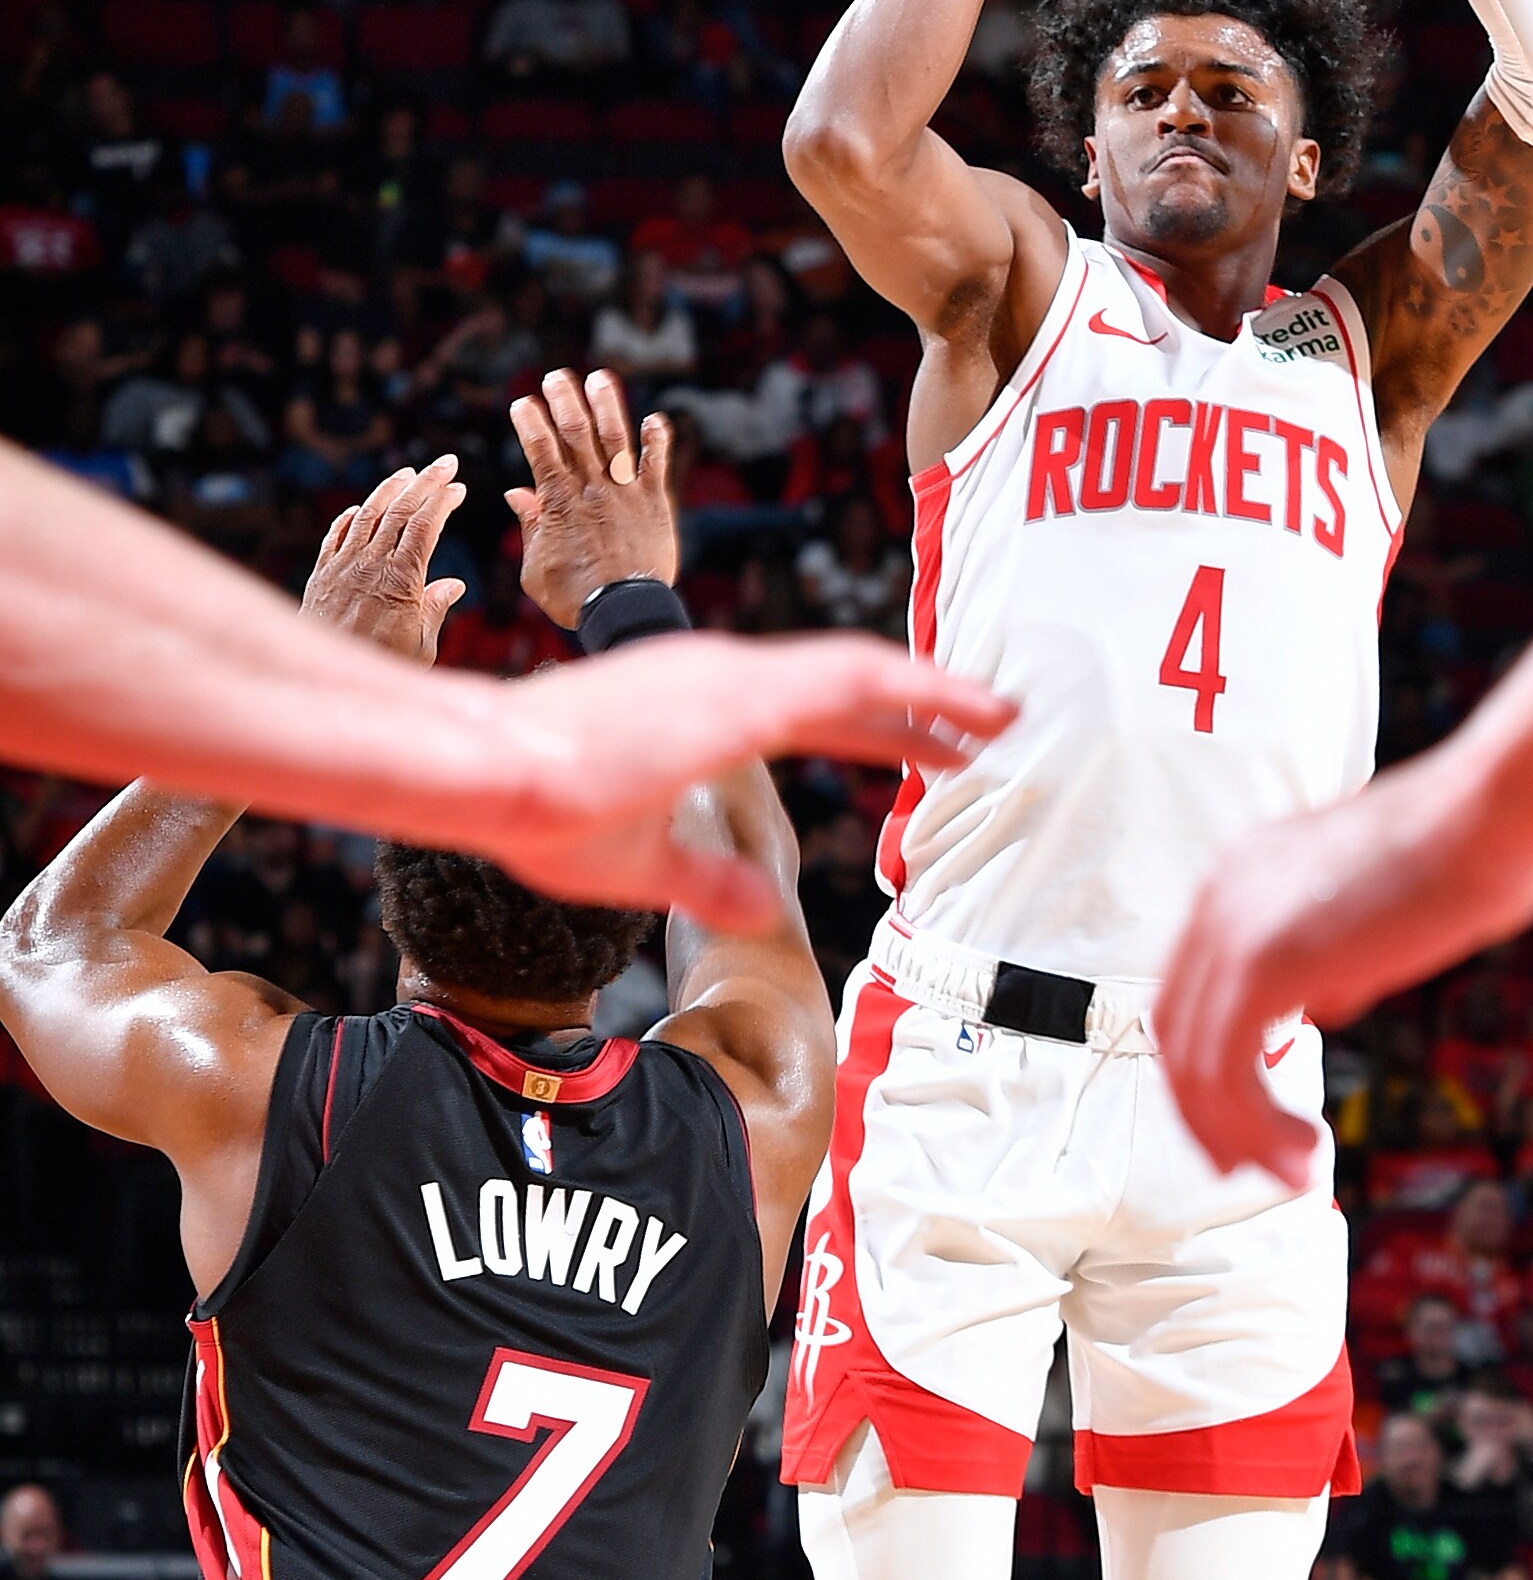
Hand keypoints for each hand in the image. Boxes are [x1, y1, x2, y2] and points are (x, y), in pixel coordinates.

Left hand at [299, 461, 465, 665]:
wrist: (326, 681)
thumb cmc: (383, 666)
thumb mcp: (422, 645)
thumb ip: (435, 609)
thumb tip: (453, 585)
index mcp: (402, 579)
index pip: (425, 526)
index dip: (442, 501)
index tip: (458, 487)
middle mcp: (371, 565)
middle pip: (400, 511)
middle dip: (425, 482)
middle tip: (445, 463)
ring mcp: (343, 566)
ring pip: (367, 516)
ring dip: (388, 490)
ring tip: (406, 474)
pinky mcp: (322, 575)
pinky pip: (335, 536)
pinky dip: (349, 518)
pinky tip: (359, 509)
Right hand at [471, 631, 1012, 931]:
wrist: (486, 774)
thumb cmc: (540, 812)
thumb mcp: (643, 862)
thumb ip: (707, 880)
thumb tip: (765, 908)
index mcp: (704, 707)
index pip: (816, 710)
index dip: (883, 729)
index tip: (941, 746)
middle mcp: (724, 677)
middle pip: (848, 685)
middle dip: (924, 706)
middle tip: (994, 724)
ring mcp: (729, 678)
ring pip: (858, 671)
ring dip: (933, 691)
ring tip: (999, 714)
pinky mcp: (733, 695)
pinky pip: (842, 680)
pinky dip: (905, 687)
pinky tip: (951, 705)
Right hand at [506, 367, 678, 629]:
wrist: (623, 610)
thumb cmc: (574, 596)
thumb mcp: (536, 566)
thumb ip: (530, 525)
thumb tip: (517, 493)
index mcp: (558, 502)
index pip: (540, 450)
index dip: (531, 423)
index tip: (522, 403)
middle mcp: (592, 489)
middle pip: (576, 434)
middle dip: (564, 401)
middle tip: (556, 377)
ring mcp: (624, 492)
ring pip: (615, 438)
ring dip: (607, 405)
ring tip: (600, 378)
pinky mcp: (654, 502)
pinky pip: (656, 465)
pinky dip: (657, 442)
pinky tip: (656, 419)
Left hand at [1156, 741, 1532, 1179]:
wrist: (1490, 815)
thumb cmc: (1466, 852)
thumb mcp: (1379, 910)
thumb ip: (1336, 957)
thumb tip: (1323, 1003)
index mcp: (1241, 874)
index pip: (1191, 991)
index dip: (1208, 1066)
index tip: (1247, 1119)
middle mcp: (1220, 897)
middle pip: (1174, 1032)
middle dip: (1207, 1114)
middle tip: (1250, 1166)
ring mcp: (1234, 930)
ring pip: (1195, 1067)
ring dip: (1240, 1135)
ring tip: (1297, 1172)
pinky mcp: (1263, 967)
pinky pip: (1227, 1074)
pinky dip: (1256, 1130)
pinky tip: (1305, 1155)